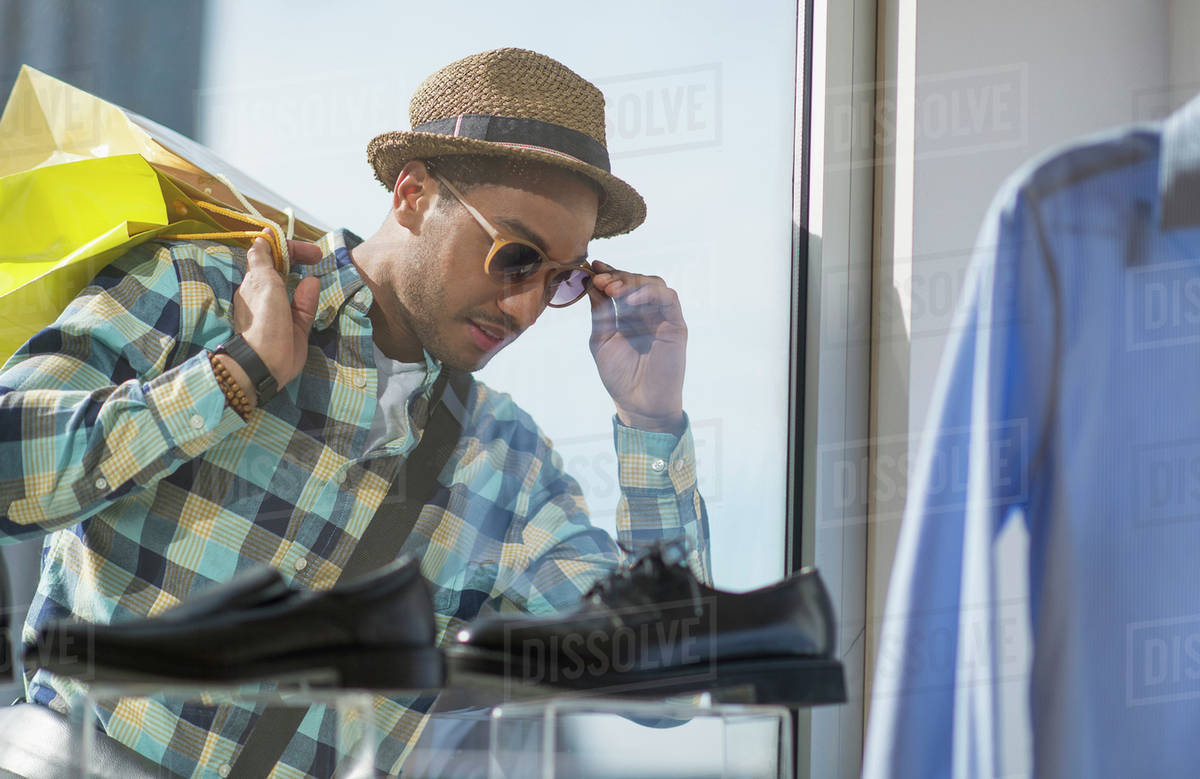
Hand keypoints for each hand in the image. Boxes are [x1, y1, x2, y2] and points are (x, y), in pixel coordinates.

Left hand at [216, 229, 322, 407]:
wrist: (266, 360)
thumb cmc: (263, 317)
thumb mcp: (261, 280)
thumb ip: (263, 259)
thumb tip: (263, 238)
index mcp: (254, 282)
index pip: (269, 255)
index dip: (286, 247)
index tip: (300, 244)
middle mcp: (267, 294)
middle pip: (283, 269)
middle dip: (299, 259)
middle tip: (318, 257)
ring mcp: (282, 310)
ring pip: (296, 286)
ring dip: (307, 276)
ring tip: (318, 268)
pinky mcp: (296, 325)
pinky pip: (306, 305)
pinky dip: (311, 296)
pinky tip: (314, 289)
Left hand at [588, 261, 686, 433]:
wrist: (639, 403)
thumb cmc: (619, 375)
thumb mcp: (601, 339)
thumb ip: (599, 311)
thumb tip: (591, 282)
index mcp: (627, 314)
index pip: (620, 285)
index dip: (608, 273)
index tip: (592, 267)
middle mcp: (647, 312)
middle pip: (636, 280)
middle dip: (617, 276)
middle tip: (601, 280)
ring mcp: (663, 317)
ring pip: (654, 284)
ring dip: (632, 282)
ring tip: (613, 289)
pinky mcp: (676, 325)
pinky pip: (668, 299)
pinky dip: (650, 293)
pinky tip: (632, 298)